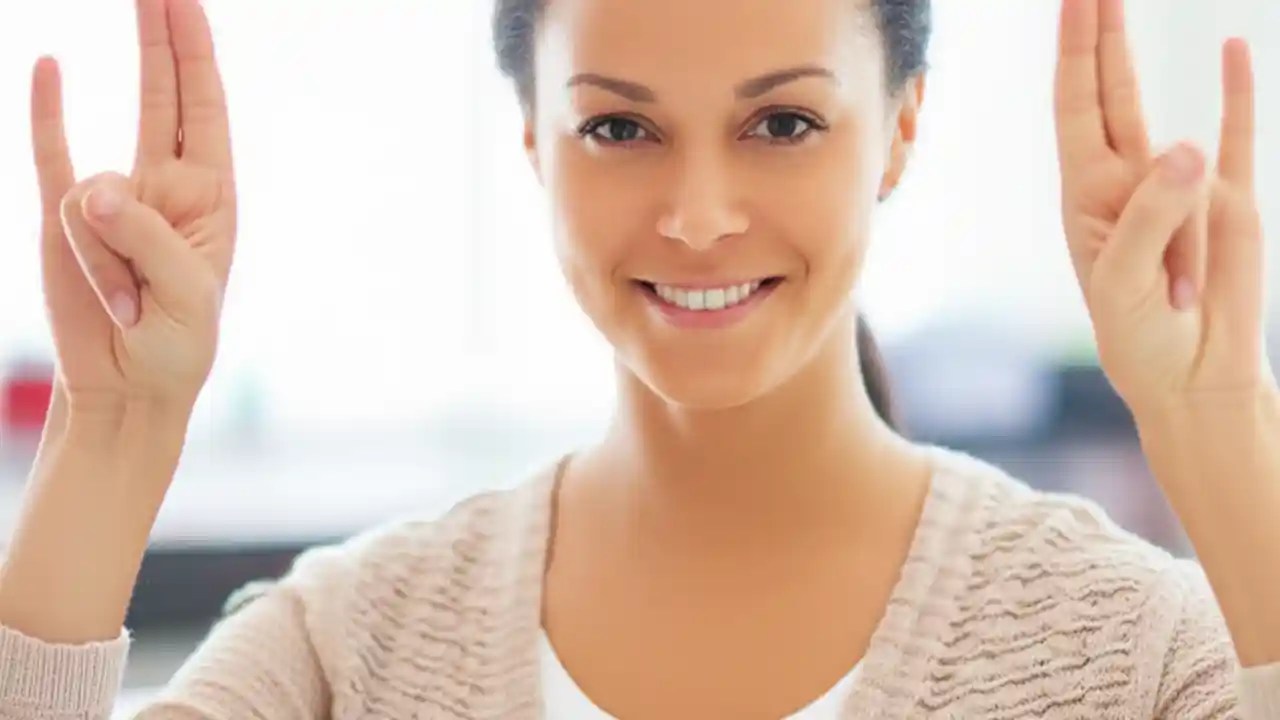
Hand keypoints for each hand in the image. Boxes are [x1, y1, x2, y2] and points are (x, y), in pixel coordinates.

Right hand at [32, 0, 235, 413]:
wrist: (128, 389)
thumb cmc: (177, 346)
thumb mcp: (184, 296)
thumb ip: (144, 239)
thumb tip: (94, 188)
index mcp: (210, 197)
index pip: (204, 108)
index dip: (194, 52)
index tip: (183, 0)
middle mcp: (164, 186)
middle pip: (161, 94)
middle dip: (158, 38)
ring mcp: (112, 198)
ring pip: (96, 171)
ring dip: (99, 243)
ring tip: (123, 299)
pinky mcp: (63, 220)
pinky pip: (50, 156)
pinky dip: (48, 114)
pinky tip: (50, 67)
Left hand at [1054, 0, 1272, 415]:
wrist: (1193, 376)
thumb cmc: (1140, 338)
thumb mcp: (1125, 284)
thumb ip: (1151, 218)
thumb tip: (1185, 145)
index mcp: (1087, 196)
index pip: (1077, 107)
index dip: (1075, 52)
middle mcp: (1128, 179)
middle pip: (1112, 90)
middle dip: (1104, 34)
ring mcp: (1180, 184)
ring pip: (1171, 124)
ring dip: (1158, 103)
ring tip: (1138, 94)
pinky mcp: (1232, 199)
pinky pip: (1238, 133)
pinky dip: (1237, 92)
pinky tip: (1233, 49)